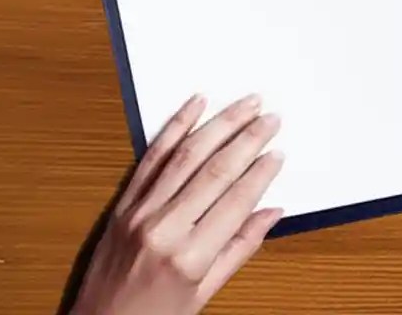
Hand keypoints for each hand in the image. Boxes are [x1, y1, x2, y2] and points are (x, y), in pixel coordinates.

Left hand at [71, 94, 284, 314]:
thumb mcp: (203, 295)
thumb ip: (239, 250)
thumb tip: (271, 213)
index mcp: (190, 256)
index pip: (236, 201)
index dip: (261, 173)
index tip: (278, 153)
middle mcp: (164, 228)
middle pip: (215, 170)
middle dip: (247, 139)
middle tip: (271, 118)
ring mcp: (140, 211)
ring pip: (186, 156)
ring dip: (219, 125)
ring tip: (244, 104)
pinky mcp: (123, 203)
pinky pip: (151, 158)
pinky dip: (174, 128)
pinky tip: (194, 105)